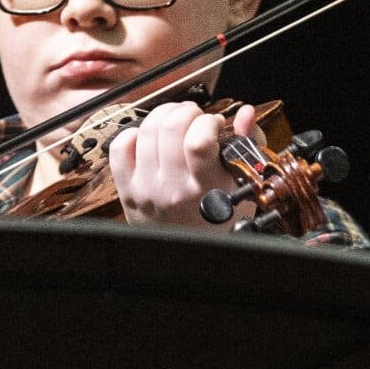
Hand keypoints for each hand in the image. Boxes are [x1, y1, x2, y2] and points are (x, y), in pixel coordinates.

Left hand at [108, 100, 261, 229]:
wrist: (190, 257)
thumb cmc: (218, 222)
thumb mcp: (242, 187)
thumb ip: (248, 145)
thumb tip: (245, 114)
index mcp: (206, 189)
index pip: (198, 141)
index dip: (208, 121)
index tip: (215, 125)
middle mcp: (173, 188)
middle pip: (170, 128)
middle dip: (186, 111)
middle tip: (195, 118)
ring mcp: (147, 188)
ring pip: (146, 131)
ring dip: (164, 115)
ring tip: (176, 122)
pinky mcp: (128, 189)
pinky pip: (120, 147)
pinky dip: (134, 134)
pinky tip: (150, 139)